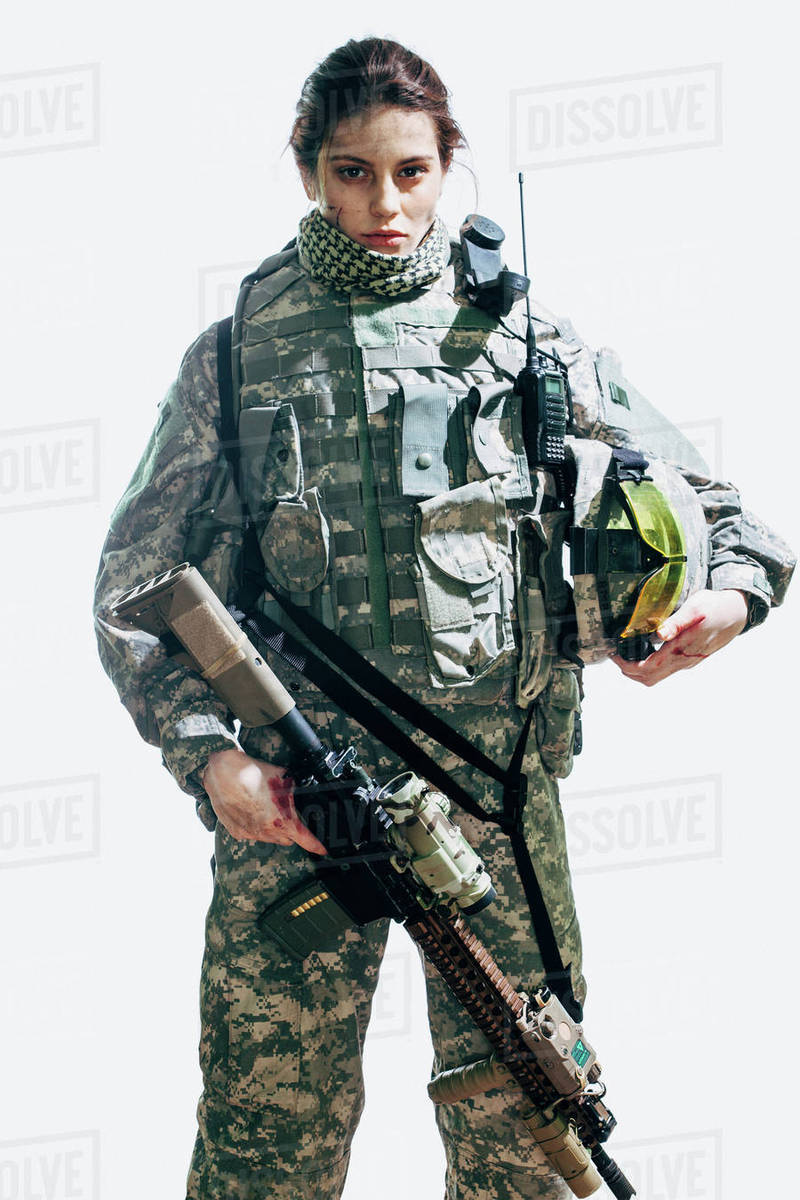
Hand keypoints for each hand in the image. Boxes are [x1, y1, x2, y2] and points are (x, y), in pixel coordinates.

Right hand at [202, 748, 326, 852]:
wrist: (221, 772)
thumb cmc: (250, 772)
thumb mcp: (281, 777)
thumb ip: (294, 789)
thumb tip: (304, 788)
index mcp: (281, 820)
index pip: (305, 839)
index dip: (316, 845)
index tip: (323, 850)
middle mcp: (266, 831)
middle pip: (287, 839)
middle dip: (292, 830)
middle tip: (290, 816)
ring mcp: (250, 833)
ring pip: (270, 838)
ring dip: (274, 829)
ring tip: (268, 809)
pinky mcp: (237, 832)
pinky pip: (253, 834)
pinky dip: (256, 827)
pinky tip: (252, 811)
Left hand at [610, 588, 748, 686]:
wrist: (737, 613)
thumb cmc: (715, 607)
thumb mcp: (694, 609)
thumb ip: (676, 623)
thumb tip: (660, 634)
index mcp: (681, 649)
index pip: (647, 668)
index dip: (627, 665)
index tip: (615, 653)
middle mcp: (684, 661)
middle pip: (649, 678)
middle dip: (629, 670)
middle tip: (617, 654)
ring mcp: (688, 662)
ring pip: (657, 676)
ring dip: (639, 669)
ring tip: (627, 652)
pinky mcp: (690, 659)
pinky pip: (666, 669)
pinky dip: (650, 665)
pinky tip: (646, 649)